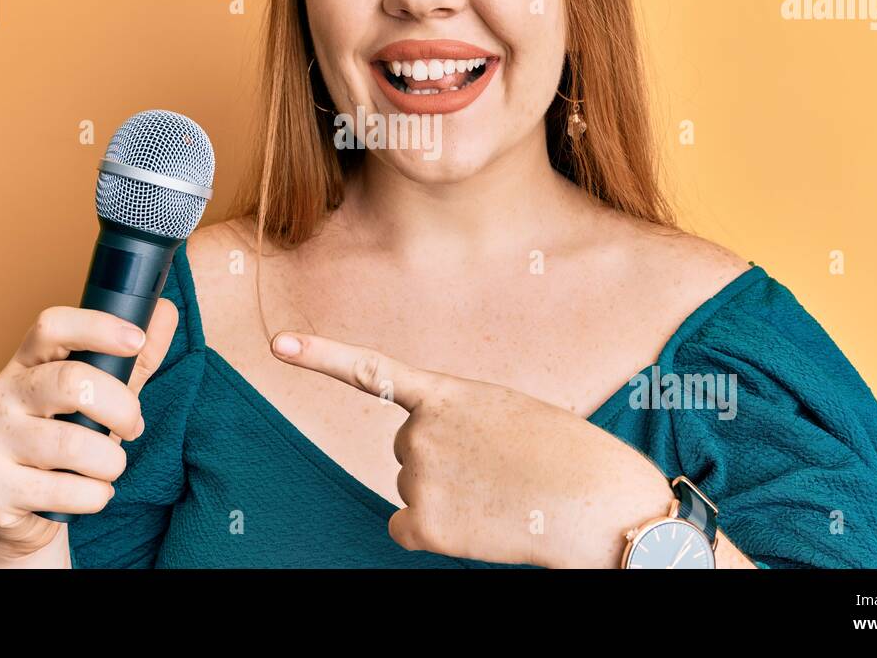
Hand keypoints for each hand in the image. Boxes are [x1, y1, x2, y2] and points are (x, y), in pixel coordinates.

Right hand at [0, 297, 178, 563]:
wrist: (21, 511)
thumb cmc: (68, 442)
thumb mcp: (101, 397)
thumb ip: (134, 360)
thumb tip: (165, 311)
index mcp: (28, 363)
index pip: (52, 326)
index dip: (97, 327)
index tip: (136, 340)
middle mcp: (3, 394)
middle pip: (70, 382)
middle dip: (121, 408)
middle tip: (134, 426)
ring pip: (71, 444)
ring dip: (110, 461)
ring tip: (110, 467)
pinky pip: (62, 491)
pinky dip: (94, 496)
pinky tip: (92, 493)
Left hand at [269, 330, 626, 567]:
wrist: (599, 505)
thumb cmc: (566, 457)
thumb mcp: (508, 415)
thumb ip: (458, 422)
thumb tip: (424, 467)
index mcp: (448, 393)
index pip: (371, 371)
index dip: (321, 356)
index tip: (277, 344)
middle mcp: (420, 432)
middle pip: (408, 450)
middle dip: (446, 461)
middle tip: (499, 469)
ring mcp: (417, 478)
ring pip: (413, 489)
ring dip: (449, 496)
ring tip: (501, 493)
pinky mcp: (421, 524)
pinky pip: (404, 529)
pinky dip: (433, 532)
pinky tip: (476, 525)